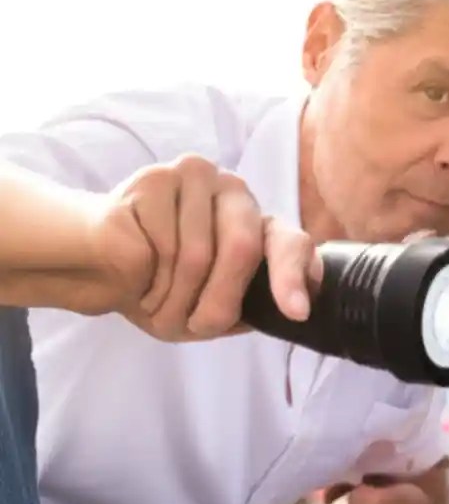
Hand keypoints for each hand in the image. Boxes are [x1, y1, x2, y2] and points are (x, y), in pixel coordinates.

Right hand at [90, 153, 319, 340]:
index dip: (292, 278)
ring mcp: (194, 177)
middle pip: (241, 249)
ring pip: (194, 255)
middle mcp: (234, 190)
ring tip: (154, 301)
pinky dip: (143, 279)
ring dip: (171, 298)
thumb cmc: (162, 286)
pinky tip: (133, 276)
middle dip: (218, 300)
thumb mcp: (210, 310)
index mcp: (257, 222)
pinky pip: (156, 247)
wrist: (97, 262)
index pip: (288, 243)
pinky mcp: (153, 180)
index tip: (296, 313)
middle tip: (196, 326)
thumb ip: (249, 308)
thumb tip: (291, 312)